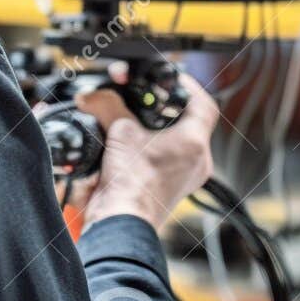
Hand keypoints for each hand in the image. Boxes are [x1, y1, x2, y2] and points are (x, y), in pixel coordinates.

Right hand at [75, 70, 216, 231]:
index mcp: (194, 143)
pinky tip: (134, 145)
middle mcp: (197, 161)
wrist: (121, 221)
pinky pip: (168, 159)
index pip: (205, 105)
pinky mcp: (172, 188)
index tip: (174, 79)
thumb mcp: (119, 132)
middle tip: (151, 99)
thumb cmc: (130, 184)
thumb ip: (110, 106)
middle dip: (168, 109)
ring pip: (179, 142)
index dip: (190, 86)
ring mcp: (186, 177)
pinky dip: (153, 148)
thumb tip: (94, 96)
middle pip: (191, 123)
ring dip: (160, 130)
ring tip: (139, 122)